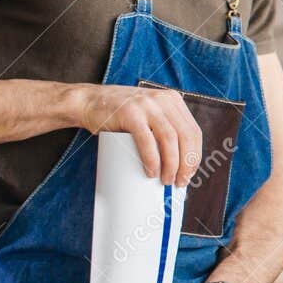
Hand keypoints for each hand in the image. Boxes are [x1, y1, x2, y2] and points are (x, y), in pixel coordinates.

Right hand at [76, 84, 202, 186]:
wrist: (88, 101)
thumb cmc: (120, 114)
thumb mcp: (149, 112)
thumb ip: (164, 126)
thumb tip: (179, 163)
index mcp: (173, 100)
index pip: (193, 132)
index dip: (195, 156)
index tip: (190, 174)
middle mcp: (163, 100)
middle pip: (186, 136)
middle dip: (186, 164)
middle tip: (179, 182)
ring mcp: (147, 105)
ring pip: (170, 139)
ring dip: (171, 165)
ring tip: (166, 180)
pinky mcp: (130, 113)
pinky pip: (147, 141)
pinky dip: (152, 160)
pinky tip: (151, 172)